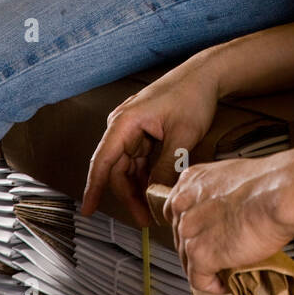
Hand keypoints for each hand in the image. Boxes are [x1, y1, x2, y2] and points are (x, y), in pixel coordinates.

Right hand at [81, 57, 221, 227]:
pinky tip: (156, 189)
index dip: (94, 188)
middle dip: (129, 196)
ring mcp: (133, 129)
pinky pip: (139, 160)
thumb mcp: (182, 135)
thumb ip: (166, 167)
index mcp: (125, 122)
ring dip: (138, 188)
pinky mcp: (144, 132)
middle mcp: (123, 125)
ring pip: (128, 167)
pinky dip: (146, 175)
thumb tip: (156, 195)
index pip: (102, 161)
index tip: (88, 210)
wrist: (206, 74)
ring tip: (152, 209)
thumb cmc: (192, 95)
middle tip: (144, 219)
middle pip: (117, 169)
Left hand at [162, 154, 293, 293]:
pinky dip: (214, 285)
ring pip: (188, 260)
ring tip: (228, 269)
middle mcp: (184, 205)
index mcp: (191, 181)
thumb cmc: (269, 184)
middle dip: (200, 248)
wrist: (280, 194)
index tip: (205, 234)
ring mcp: (190, 230)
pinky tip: (228, 282)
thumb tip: (226, 207)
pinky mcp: (200, 254)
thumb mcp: (234, 176)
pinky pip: (199, 280)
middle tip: (221, 254)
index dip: (194, 227)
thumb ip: (219, 192)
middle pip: (181, 237)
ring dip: (207, 268)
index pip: (177, 211)